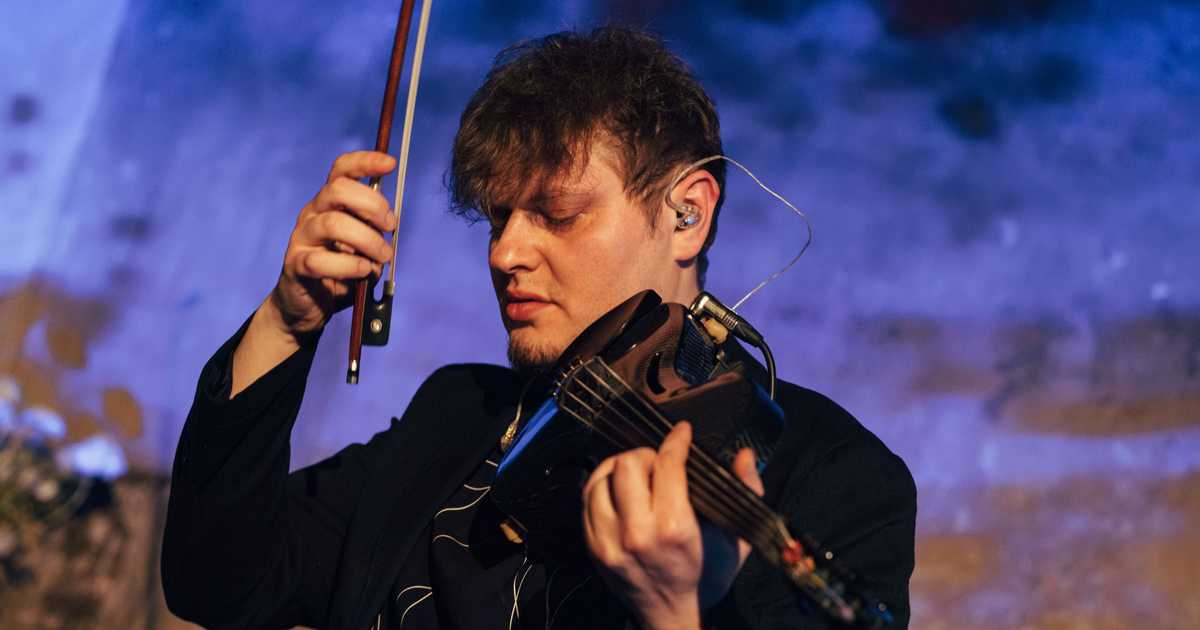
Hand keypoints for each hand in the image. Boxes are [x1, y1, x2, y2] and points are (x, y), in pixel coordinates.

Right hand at [270, 151, 397, 338]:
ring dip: (368, 240)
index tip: (390, 164)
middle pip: (338, 189)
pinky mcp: (296, 264)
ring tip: (383, 256)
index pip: (341, 170)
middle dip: (372, 204)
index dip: (364, 162)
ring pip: (333, 224)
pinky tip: (363, 271)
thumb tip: (390, 224)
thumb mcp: (363, 246)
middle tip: (390, 226)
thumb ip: (374, 231)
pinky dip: (351, 266)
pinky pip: (322, 260)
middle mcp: (313, 213)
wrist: (306, 305)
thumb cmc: (339, 272)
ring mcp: (301, 238)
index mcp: (329, 203)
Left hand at [582, 422, 764, 629]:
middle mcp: (638, 533)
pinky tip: (616, 489)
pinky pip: (586, 500)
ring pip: (601, 478)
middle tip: (657, 462)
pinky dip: (600, 487)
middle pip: (628, 465)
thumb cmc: (707, 577)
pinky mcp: (593, 547)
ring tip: (634, 474)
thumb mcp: (736, 539)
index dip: (676, 441)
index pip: (667, 465)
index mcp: (675, 529)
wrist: (672, 616)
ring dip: (618, 469)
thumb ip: (746, 493)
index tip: (682, 434)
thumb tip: (745, 456)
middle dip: (645, 455)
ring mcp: (609, 541)